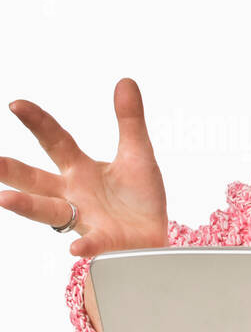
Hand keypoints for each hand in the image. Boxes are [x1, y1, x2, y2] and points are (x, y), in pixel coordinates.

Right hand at [2, 78, 168, 257]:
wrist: (154, 235)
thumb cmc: (139, 198)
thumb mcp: (138, 154)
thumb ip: (130, 121)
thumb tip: (126, 81)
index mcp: (80, 169)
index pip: (55, 141)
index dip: (37, 123)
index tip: (16, 104)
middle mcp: (74, 193)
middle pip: (36, 180)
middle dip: (12, 170)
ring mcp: (85, 218)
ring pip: (50, 212)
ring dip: (27, 206)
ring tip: (4, 199)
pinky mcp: (104, 241)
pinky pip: (91, 243)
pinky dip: (85, 246)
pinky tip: (76, 250)